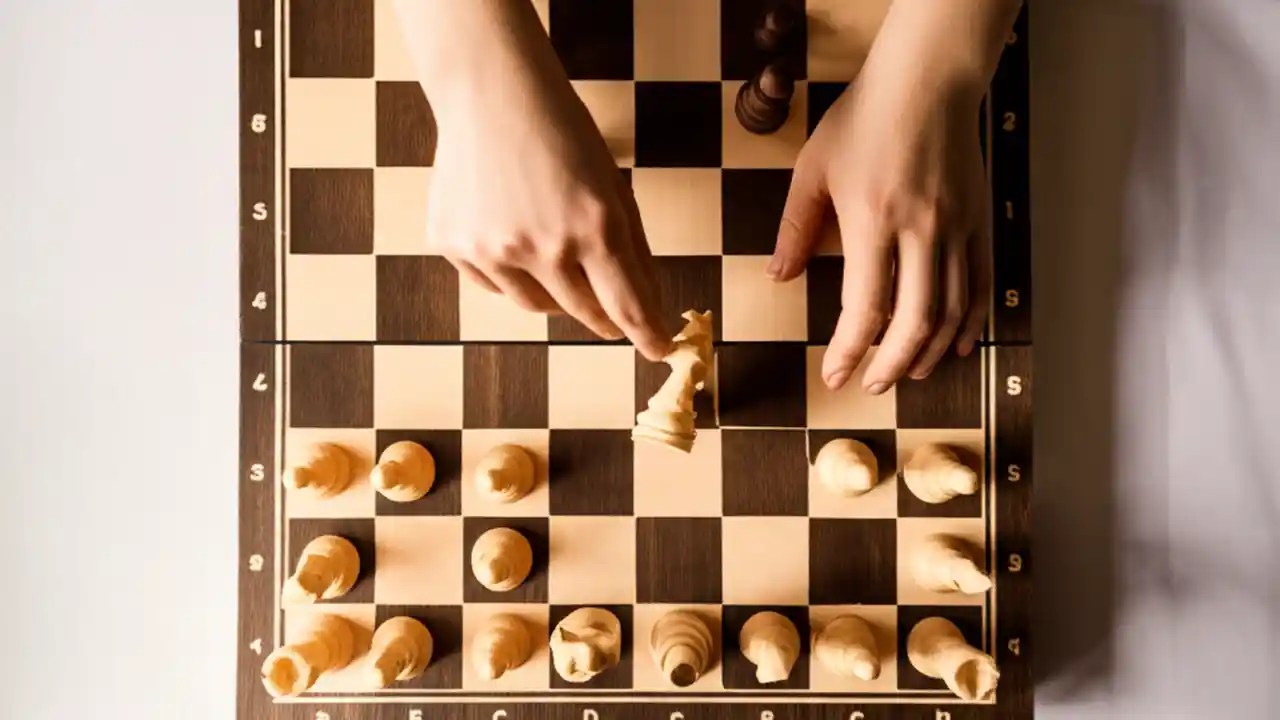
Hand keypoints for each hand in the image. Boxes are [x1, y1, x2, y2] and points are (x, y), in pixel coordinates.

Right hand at [395, 0, 669, 360]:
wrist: (491, 94)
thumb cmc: (561, 134)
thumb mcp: (613, 185)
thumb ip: (631, 247)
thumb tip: (646, 302)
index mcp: (593, 226)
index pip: (627, 304)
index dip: (647, 334)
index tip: (657, 350)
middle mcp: (543, 245)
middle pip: (583, 312)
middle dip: (603, 318)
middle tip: (611, 319)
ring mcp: (493, 248)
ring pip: (536, 306)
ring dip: (556, 296)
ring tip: (555, 258)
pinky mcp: (455, 244)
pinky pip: (493, 284)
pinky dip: (511, 274)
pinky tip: (512, 238)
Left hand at [769, 57, 992, 393]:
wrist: (927, 81)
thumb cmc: (864, 120)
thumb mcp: (813, 170)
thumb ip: (795, 229)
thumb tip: (779, 278)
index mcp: (874, 219)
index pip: (865, 307)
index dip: (850, 350)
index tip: (835, 374)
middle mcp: (921, 230)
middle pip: (915, 322)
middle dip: (891, 365)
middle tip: (872, 386)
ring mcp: (956, 228)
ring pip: (951, 311)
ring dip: (927, 352)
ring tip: (905, 373)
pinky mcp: (979, 223)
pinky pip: (979, 287)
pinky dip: (968, 324)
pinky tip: (952, 347)